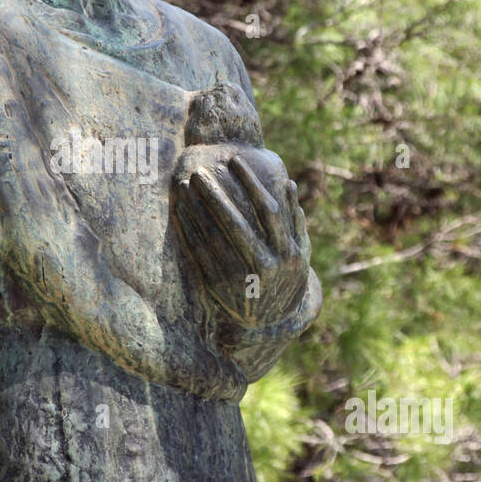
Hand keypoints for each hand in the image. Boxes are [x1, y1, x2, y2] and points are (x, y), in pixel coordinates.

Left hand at [173, 143, 310, 328]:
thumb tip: (289, 185)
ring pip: (215, 238)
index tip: (234, 160)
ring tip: (185, 185)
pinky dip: (190, 231)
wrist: (272, 320)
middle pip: (237, 224)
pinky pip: (201, 255)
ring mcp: (241, 278)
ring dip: (198, 210)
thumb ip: (296, 220)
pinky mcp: (220, 287)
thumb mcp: (300, 253)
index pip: (268, 210)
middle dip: (217, 195)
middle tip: (200, 171)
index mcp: (288, 253)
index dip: (251, 184)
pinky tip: (181, 211)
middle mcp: (266, 266)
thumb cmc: (286, 276)